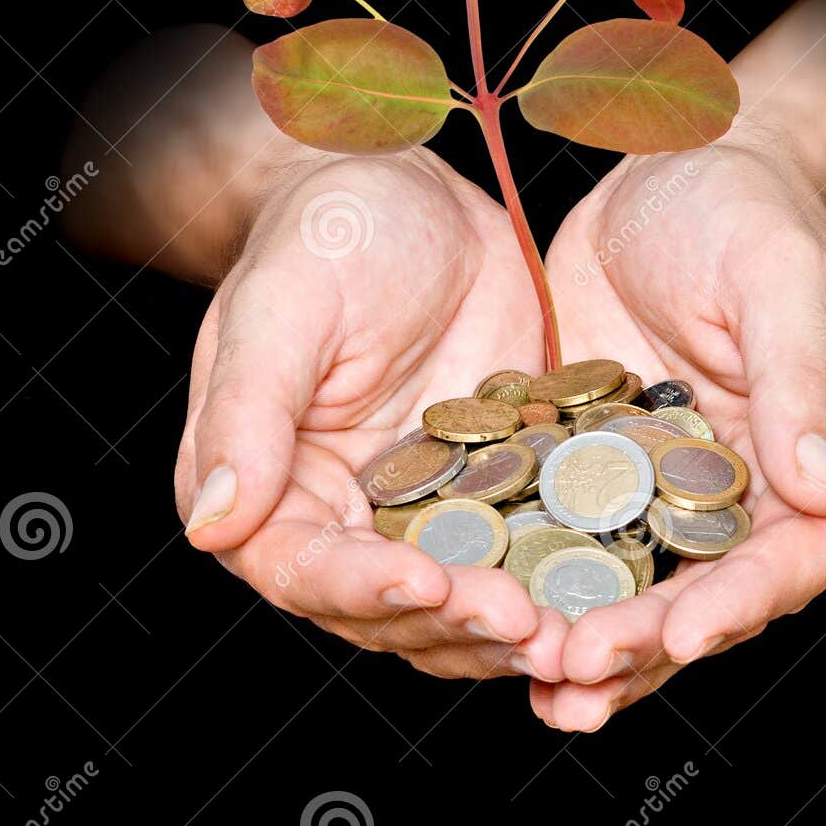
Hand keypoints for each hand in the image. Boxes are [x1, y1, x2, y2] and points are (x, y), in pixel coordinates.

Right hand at [174, 145, 569, 681]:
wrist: (419, 190)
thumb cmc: (331, 230)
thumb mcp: (286, 305)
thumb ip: (249, 413)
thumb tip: (215, 525)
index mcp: (267, 487)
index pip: (305, 569)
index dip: (364, 589)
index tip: (428, 587)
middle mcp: (340, 517)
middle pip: (390, 610)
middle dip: (457, 625)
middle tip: (530, 627)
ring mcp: (420, 511)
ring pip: (459, 604)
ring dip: (512, 629)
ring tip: (576, 636)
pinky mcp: (491, 492)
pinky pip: (522, 553)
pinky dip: (558, 580)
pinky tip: (611, 590)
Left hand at [536, 119, 825, 729]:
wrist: (671, 159)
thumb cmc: (745, 204)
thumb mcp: (777, 276)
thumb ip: (796, 381)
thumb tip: (819, 494)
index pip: (793, 554)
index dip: (735, 603)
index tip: (676, 638)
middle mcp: (761, 489)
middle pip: (713, 593)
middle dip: (648, 643)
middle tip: (576, 678)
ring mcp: (679, 485)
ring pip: (643, 584)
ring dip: (594, 637)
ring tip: (539, 689)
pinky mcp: (608, 464)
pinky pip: (578, 535)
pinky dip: (545, 578)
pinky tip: (494, 611)